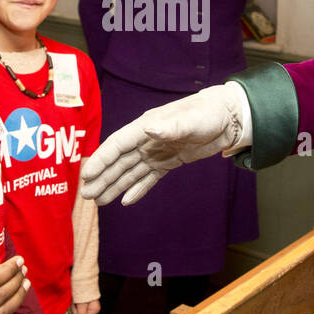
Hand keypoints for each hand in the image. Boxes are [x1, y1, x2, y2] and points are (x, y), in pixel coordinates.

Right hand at [80, 84, 244, 206]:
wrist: (228, 117)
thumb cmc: (208, 112)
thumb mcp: (191, 119)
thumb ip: (170, 126)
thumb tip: (149, 129)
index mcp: (147, 126)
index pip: (118, 145)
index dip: (101, 159)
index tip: (86, 174)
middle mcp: (147, 139)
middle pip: (119, 162)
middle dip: (102, 178)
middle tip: (85, 195)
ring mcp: (157, 152)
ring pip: (130, 172)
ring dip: (114, 185)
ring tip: (98, 201)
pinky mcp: (169, 162)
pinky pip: (149, 178)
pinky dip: (138, 189)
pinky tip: (126, 201)